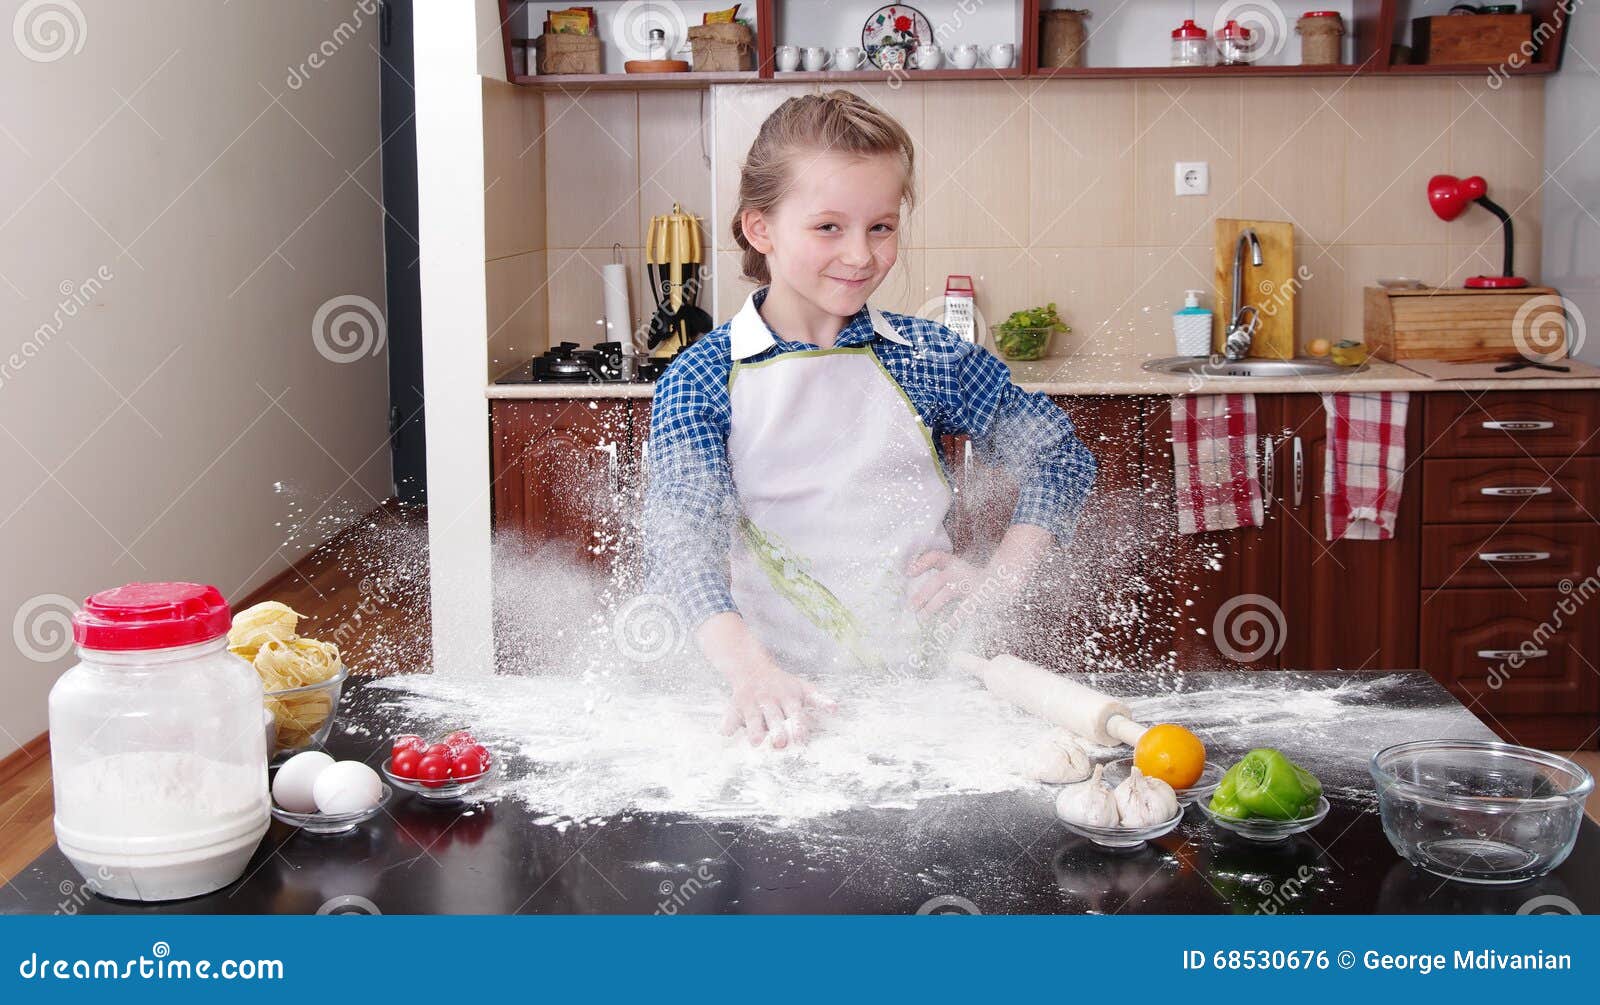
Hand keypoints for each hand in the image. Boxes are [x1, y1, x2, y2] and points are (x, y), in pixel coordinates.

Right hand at [720, 664, 835, 748]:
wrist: (751, 666)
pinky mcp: (735, 704)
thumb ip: (819, 699)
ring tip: (756, 743)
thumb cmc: (782, 684)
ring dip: (754, 729)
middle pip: (774, 717)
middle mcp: (770, 700)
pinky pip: (730, 715)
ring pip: (753, 717)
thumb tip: (837, 708)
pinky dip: (727, 724)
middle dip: (777, 730)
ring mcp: (752, 702)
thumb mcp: (802, 687)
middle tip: (780, 744)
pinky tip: (726, 733)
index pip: (795, 713)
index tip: (800, 740)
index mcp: (788, 698)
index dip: (798, 725)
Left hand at [905, 550, 1021, 622]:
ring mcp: (969, 584)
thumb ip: (938, 574)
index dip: (921, 563)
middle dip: (922, 594)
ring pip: (945, 595)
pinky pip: (963, 610)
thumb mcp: (957, 570)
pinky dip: (953, 621)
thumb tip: (913, 583)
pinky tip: (944, 629)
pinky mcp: (978, 598)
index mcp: (953, 563)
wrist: (1005, 579)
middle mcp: (960, 571)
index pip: (935, 557)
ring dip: (932, 607)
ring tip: (921, 618)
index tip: (908, 573)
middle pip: (937, 581)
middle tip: (911, 607)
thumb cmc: (973, 577)